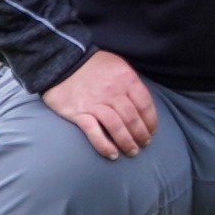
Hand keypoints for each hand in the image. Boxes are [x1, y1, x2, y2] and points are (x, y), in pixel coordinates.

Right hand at [42, 49, 158, 159]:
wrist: (63, 60)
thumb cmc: (93, 64)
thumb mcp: (118, 65)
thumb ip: (130, 83)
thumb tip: (143, 105)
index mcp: (126, 79)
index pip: (145, 105)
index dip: (151, 121)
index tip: (152, 131)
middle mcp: (113, 91)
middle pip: (132, 119)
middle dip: (141, 135)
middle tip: (144, 144)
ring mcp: (95, 102)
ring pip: (117, 127)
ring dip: (127, 142)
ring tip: (132, 151)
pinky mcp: (78, 112)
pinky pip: (94, 132)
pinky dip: (104, 145)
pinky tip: (112, 154)